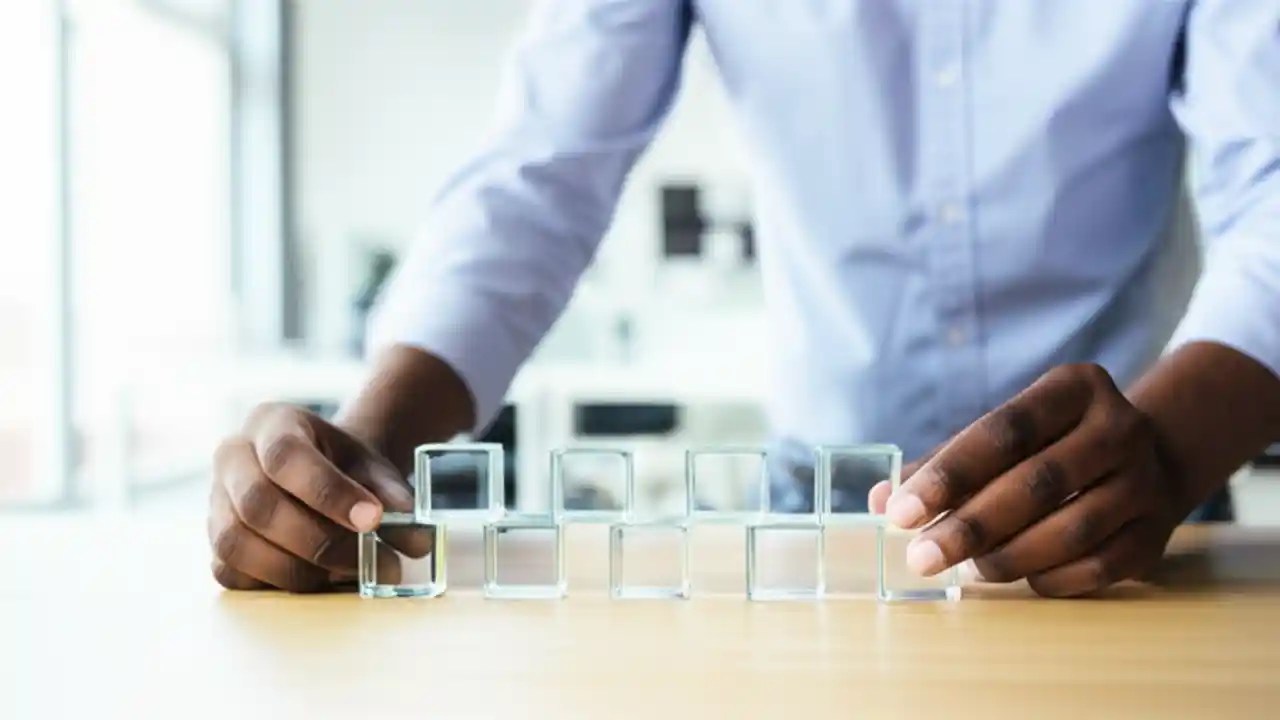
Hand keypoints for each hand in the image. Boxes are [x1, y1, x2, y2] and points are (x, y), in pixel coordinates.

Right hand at [209, 403, 430, 591]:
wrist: (324, 471)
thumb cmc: (346, 466)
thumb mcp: (374, 466)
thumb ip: (393, 494)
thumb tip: (413, 537)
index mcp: (271, 422)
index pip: (286, 457)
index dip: (329, 493)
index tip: (373, 520)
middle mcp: (232, 456)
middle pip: (259, 506)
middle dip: (320, 541)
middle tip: (372, 562)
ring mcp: (215, 500)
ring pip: (236, 544)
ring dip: (298, 570)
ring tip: (350, 575)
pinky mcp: (214, 541)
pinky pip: (231, 572)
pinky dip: (275, 583)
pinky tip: (319, 579)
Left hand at [868, 363, 1188, 596]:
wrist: (1152, 457)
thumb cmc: (1050, 445)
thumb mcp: (1003, 435)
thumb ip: (942, 463)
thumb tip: (880, 499)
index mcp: (1074, 388)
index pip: (1004, 431)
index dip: (949, 474)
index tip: (900, 512)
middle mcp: (1120, 427)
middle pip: (1038, 482)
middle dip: (971, 526)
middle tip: (921, 557)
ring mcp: (1146, 480)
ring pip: (1073, 529)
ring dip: (1008, 557)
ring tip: (965, 569)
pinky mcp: (1158, 531)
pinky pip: (1099, 567)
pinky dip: (1050, 578)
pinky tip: (1017, 577)